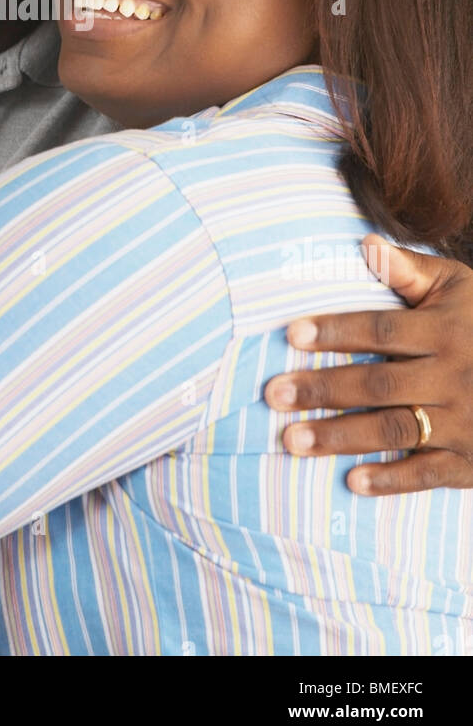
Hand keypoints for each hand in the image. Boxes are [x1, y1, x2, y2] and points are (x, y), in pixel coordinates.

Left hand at [264, 235, 472, 495]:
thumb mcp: (459, 288)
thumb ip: (410, 270)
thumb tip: (365, 243)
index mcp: (446, 330)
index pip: (382, 329)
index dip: (337, 331)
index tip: (291, 334)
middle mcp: (454, 375)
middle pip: (377, 383)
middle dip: (322, 389)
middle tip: (273, 393)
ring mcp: (464, 421)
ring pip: (394, 429)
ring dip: (341, 437)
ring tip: (292, 440)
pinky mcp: (472, 461)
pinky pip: (429, 473)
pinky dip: (392, 479)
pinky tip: (352, 481)